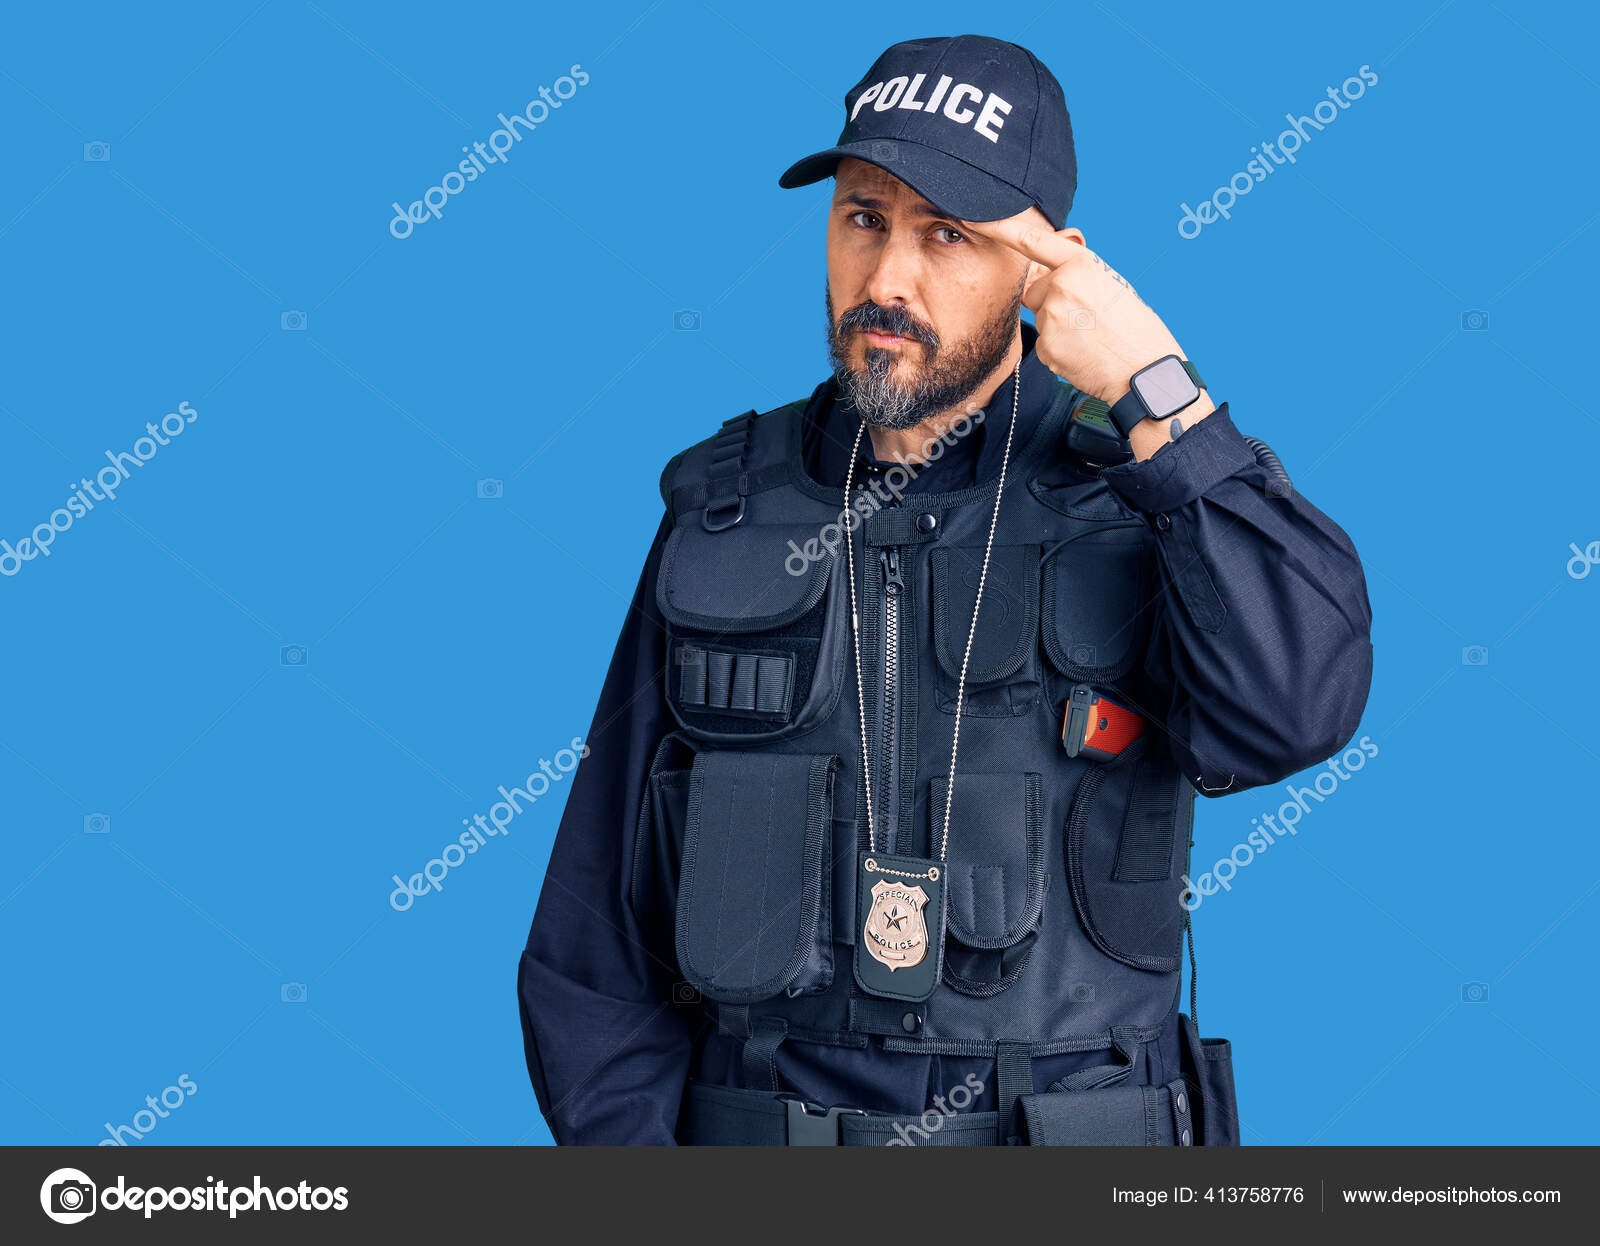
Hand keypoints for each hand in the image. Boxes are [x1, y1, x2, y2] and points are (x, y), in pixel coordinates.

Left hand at [962, 209, 1209, 421]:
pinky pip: (1044, 343)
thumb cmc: (1135, 327)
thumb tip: (1048, 277)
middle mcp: (1062, 286)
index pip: (1033, 241)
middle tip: (1088, 318)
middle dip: (1053, 301)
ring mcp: (1051, 317)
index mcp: (1081, 263)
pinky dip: (1060, 349)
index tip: (975, 219)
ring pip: (1040, 317)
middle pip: (1036, 290)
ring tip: (1091, 337)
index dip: (1001, 228)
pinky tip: (1084, 353)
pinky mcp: (1046, 347)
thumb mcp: (1111, 285)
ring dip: (1058, 326)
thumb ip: (1076, 276)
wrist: (1145, 370)